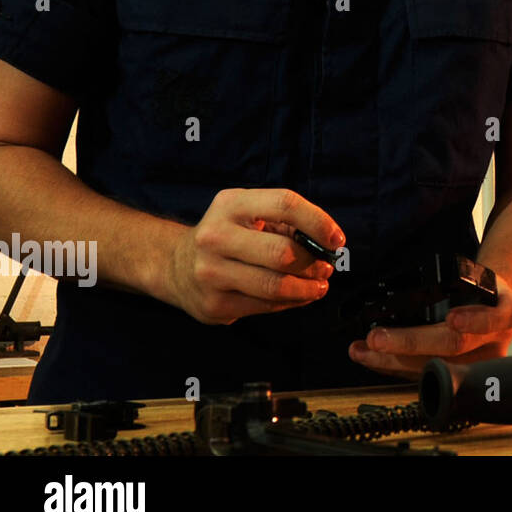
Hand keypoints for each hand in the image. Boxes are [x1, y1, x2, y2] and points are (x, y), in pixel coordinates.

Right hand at [165, 188, 343, 324]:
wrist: (174, 264)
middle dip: (313, 263)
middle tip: (327, 267)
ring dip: (307, 288)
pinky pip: (265, 307)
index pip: (285, 204)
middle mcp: (215, 236)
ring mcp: (211, 273)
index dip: (318, 222)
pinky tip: (298, 296)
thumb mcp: (249, 213)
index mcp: (231, 204)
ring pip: (275, 286)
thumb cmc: (229, 234)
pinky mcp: (213, 305)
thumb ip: (286, 223)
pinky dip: (290, 302)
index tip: (337, 240)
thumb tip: (327, 244)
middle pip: (282, 252)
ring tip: (319, 285)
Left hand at [347, 272, 511, 379]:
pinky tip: (373, 359)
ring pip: (436, 365)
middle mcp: (494, 340)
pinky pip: (427, 374)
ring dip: (393, 359)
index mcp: (506, 309)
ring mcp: (478, 362)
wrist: (503, 309)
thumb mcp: (486, 279)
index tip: (453, 319)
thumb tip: (415, 280)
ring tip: (363, 349)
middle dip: (410, 343)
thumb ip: (464, 280)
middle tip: (378, 338)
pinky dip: (395, 366)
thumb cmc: (489, 291)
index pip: (496, 316)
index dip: (475, 321)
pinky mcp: (460, 374)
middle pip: (454, 345)